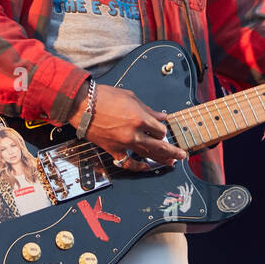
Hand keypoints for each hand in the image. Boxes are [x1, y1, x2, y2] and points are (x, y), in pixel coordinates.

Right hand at [71, 83, 188, 169]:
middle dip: (173, 152)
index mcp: (140, 118)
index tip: (162, 130)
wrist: (82, 105)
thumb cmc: (104, 97)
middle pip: (160, 146)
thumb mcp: (130, 97)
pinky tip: (146, 167)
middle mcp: (134, 133)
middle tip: (182, 155)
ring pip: (147, 155)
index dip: (163, 130)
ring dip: (161, 160)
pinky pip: (128, 163)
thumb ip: (148, 110)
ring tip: (171, 163)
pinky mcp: (113, 150)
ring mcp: (124, 143)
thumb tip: (162, 116)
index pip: (160, 130)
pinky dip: (138, 166)